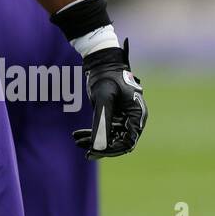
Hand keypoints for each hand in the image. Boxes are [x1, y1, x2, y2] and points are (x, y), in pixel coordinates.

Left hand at [73, 40, 145, 157]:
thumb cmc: (106, 77)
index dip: (113, 149)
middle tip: (85, 152)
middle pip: (120, 141)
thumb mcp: (103, 99)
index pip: (128, 141)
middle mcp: (133, 118)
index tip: (95, 151)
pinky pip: (105, 129)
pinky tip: (77, 135)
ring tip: (77, 141)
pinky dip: (92, 133)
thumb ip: (102, 122)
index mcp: (137, 115)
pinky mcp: (114, 115)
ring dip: (94, 140)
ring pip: (111, 136)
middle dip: (102, 147)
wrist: (101, 63)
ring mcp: (124, 117)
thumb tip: (99, 146)